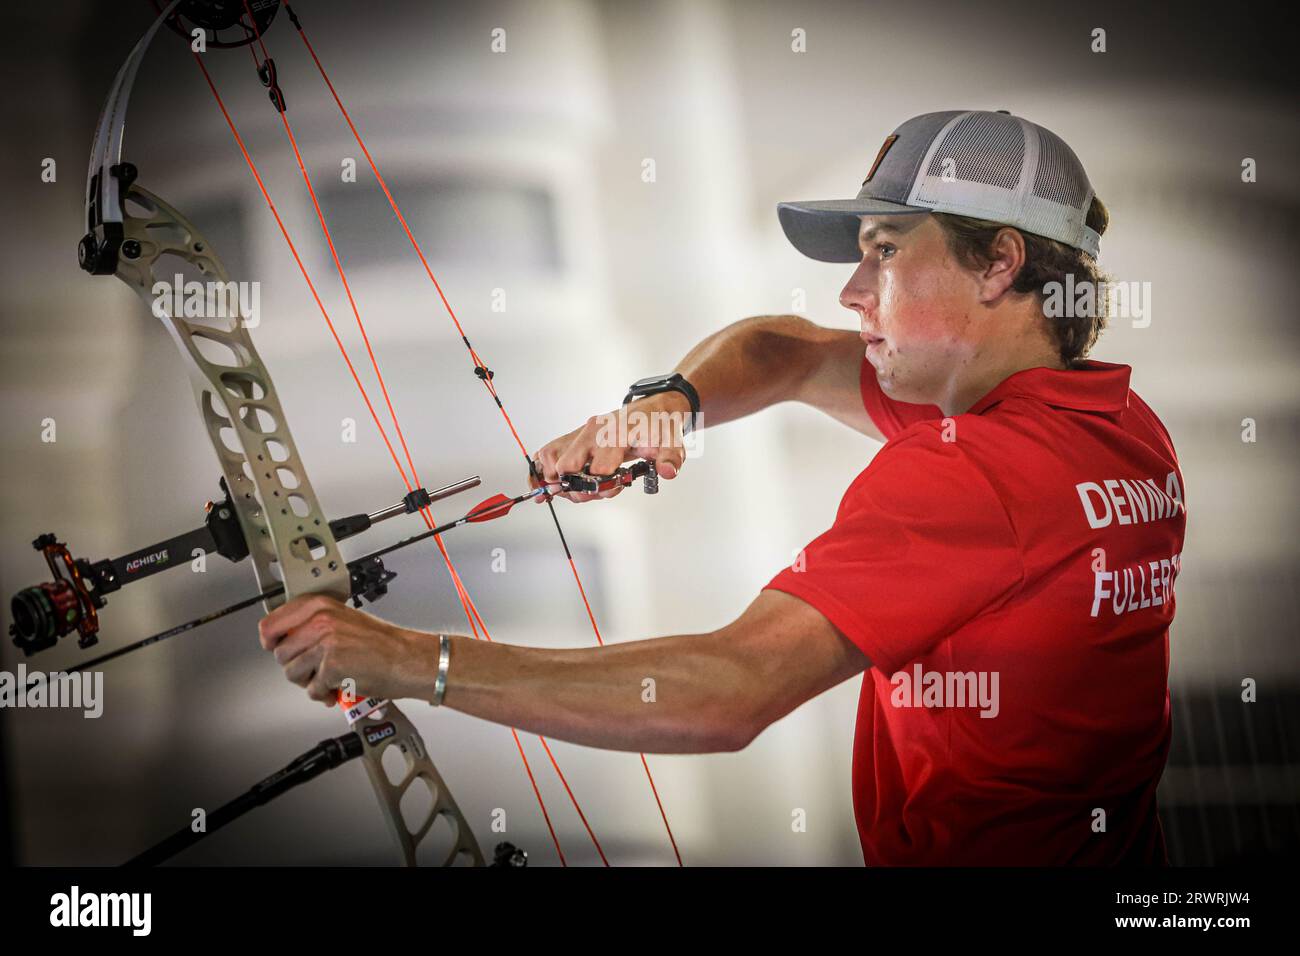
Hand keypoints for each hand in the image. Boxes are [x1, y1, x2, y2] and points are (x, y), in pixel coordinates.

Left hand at [258, 595, 436, 705]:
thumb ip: (313, 624)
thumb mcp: (344, 620)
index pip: (271, 623)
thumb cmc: (383, 643)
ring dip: (309, 682)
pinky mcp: (332, 667)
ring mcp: (326, 644)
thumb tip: (284, 639)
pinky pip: (312, 690)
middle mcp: (321, 621)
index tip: (273, 646)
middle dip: (296, 666)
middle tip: (316, 668)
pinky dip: (325, 694)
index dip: (270, 640)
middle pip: (280, 653)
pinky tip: (340, 687)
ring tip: (329, 678)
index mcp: (320, 605)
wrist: (408, 659)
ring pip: (292, 673)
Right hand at [532, 394, 689, 502]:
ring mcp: (580, 434)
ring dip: (564, 482)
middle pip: (569, 465)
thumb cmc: (657, 427)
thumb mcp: (672, 442)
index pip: (599, 466)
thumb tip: (667, 471)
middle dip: (581, 487)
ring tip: (586, 487)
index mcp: (616, 432)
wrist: (650, 410)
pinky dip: (544, 472)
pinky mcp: (573, 438)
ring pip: (553, 461)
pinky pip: (548, 454)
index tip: (615, 488)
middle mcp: (593, 431)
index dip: (604, 486)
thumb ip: (670, 458)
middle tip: (599, 491)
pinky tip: (551, 486)